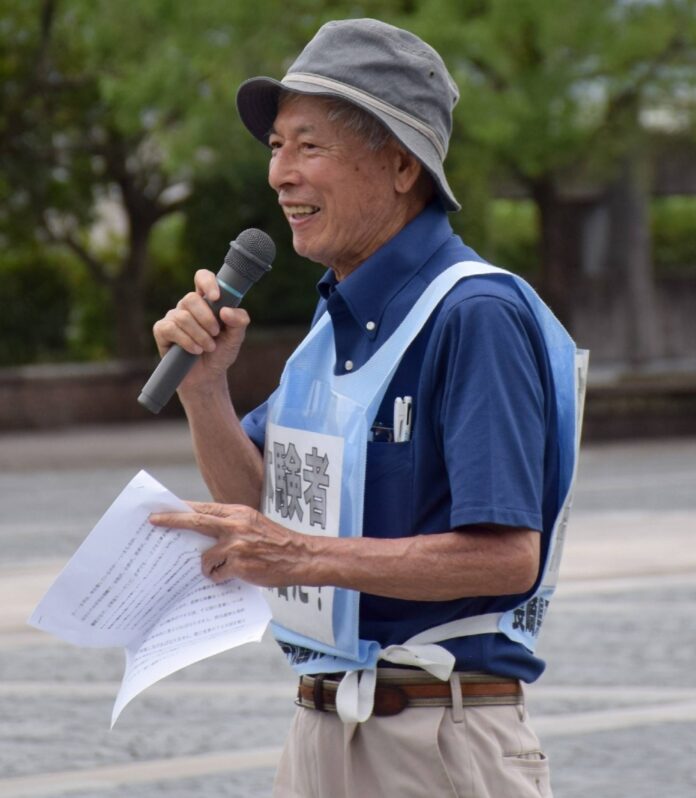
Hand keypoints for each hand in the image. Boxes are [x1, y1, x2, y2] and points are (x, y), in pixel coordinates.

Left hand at [150, 502, 313, 586]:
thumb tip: (200, 533)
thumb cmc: (277, 543)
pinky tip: (233, 577)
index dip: (180, 509)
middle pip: (195, 521)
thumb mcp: (253, 524)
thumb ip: (229, 525)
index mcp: (238, 513)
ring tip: (221, 570)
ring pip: (204, 558)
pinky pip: (217, 574)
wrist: (301, 556)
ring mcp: (236, 544)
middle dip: (171, 521)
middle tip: (153, 522)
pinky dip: (220, 578)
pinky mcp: (239, 563)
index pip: (202, 508)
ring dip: (207, 567)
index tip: (160, 510)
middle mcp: (235, 525)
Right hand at [151, 270, 249, 388]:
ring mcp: (173, 317)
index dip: (208, 282)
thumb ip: (239, 322)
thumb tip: (226, 310)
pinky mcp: (162, 331)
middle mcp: (188, 306)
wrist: (207, 377)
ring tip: (208, 348)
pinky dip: (186, 341)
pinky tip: (195, 351)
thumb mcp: (236, 338)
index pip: (202, 278)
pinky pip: (170, 329)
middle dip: (206, 318)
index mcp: (206, 301)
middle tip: (216, 334)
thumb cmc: (221, 353)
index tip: (216, 298)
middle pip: (191, 298)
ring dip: (199, 335)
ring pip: (182, 316)